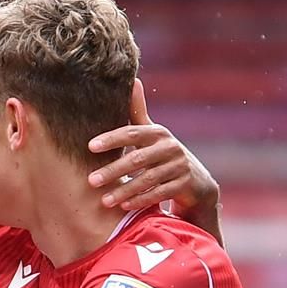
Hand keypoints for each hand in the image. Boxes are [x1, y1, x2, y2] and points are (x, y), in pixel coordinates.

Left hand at [88, 117, 219, 220]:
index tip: (90, 146)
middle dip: (113, 170)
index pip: (132, 133)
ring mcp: (178, 166)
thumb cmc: (163, 154)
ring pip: (147, 179)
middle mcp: (170, 147)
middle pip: (137, 159)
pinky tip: (123, 207)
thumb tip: (133, 80)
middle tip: (91, 180)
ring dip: (124, 190)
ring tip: (104, 200)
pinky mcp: (183, 185)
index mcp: (158, 133)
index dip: (112, 139)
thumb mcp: (152, 134)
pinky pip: (159, 194)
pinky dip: (140, 200)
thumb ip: (138, 112)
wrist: (196, 182)